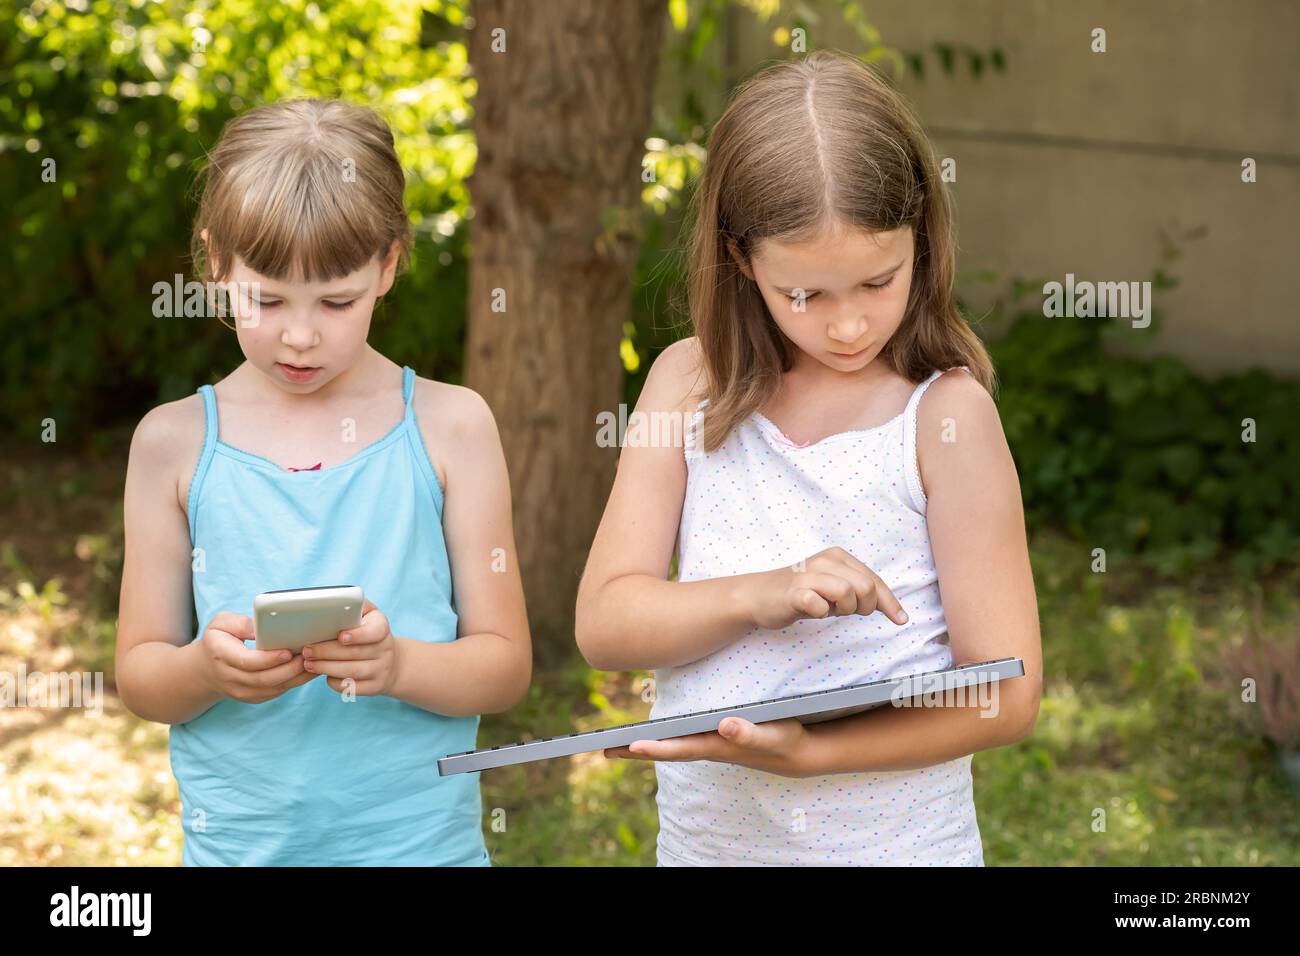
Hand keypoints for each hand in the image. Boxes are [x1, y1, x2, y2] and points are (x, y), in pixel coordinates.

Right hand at [198, 611, 315, 703]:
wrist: (206, 670)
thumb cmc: (217, 641)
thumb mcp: (220, 624)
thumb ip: (239, 623)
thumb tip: (258, 627)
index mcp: (222, 656)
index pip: (248, 662)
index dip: (270, 659)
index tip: (288, 651)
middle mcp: (231, 678)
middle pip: (264, 679)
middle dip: (289, 669)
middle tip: (309, 656)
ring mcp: (242, 691)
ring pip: (273, 688)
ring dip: (296, 677)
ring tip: (314, 662)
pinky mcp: (254, 697)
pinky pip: (277, 692)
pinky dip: (294, 682)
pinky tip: (308, 670)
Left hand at [301, 599, 401, 697]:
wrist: (390, 661)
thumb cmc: (367, 632)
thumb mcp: (366, 615)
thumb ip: (352, 606)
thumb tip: (329, 602)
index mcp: (382, 628)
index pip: (375, 631)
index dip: (358, 635)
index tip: (340, 636)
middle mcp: (386, 650)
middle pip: (355, 653)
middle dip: (327, 652)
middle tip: (307, 650)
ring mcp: (382, 670)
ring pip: (352, 671)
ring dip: (326, 668)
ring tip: (308, 663)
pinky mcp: (376, 687)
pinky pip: (352, 688)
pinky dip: (335, 682)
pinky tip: (323, 675)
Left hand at [604, 717, 815, 777]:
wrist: (796, 750)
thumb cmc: (784, 740)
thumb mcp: (772, 734)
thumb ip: (750, 732)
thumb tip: (724, 726)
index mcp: (718, 746)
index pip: (680, 748)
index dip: (655, 748)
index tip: (631, 747)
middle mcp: (708, 747)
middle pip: (666, 750)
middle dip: (636, 751)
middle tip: (604, 750)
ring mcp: (709, 744)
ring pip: (671, 745)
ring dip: (644, 746)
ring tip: (616, 745)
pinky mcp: (713, 737)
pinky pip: (681, 738)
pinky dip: (662, 737)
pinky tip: (650, 733)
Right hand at [741, 546, 908, 629]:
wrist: (759, 596)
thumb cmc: (802, 593)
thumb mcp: (835, 588)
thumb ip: (860, 592)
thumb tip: (892, 607)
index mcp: (838, 557)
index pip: (874, 580)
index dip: (890, 602)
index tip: (901, 619)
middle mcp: (825, 560)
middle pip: (866, 587)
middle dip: (864, 607)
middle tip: (845, 612)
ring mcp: (808, 575)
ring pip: (847, 593)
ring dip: (843, 610)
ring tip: (828, 610)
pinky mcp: (793, 592)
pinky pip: (818, 605)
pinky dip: (821, 613)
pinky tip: (813, 610)